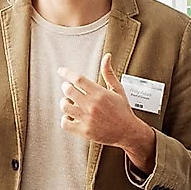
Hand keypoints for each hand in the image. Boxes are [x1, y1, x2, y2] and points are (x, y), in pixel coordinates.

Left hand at [58, 54, 155, 173]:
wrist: (128, 132)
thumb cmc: (123, 111)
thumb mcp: (118, 90)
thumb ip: (109, 73)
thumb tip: (107, 57)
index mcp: (100, 94)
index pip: (78, 79)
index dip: (66, 73)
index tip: (61, 71)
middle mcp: (92, 105)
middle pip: (68, 90)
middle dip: (66, 87)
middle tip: (68, 88)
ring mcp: (87, 118)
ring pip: (65, 106)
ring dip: (64, 102)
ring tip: (69, 102)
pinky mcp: (84, 130)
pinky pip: (65, 123)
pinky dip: (65, 119)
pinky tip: (70, 117)